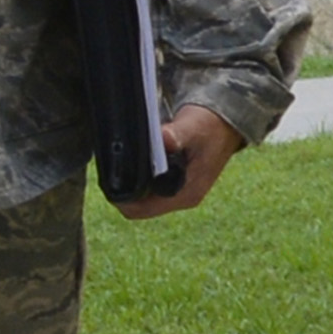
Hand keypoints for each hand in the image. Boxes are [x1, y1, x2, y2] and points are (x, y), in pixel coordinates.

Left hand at [113, 105, 243, 221]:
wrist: (225, 123)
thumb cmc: (210, 125)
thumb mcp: (193, 127)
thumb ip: (177, 134)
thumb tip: (163, 139)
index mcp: (186, 193)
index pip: (142, 210)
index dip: (121, 198)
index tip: (107, 179)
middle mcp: (182, 197)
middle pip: (139, 207)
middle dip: (122, 190)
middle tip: (109, 168)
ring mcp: (180, 192)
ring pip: (143, 198)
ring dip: (130, 184)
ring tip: (118, 163)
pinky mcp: (177, 183)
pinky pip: (149, 189)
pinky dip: (138, 178)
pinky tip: (132, 162)